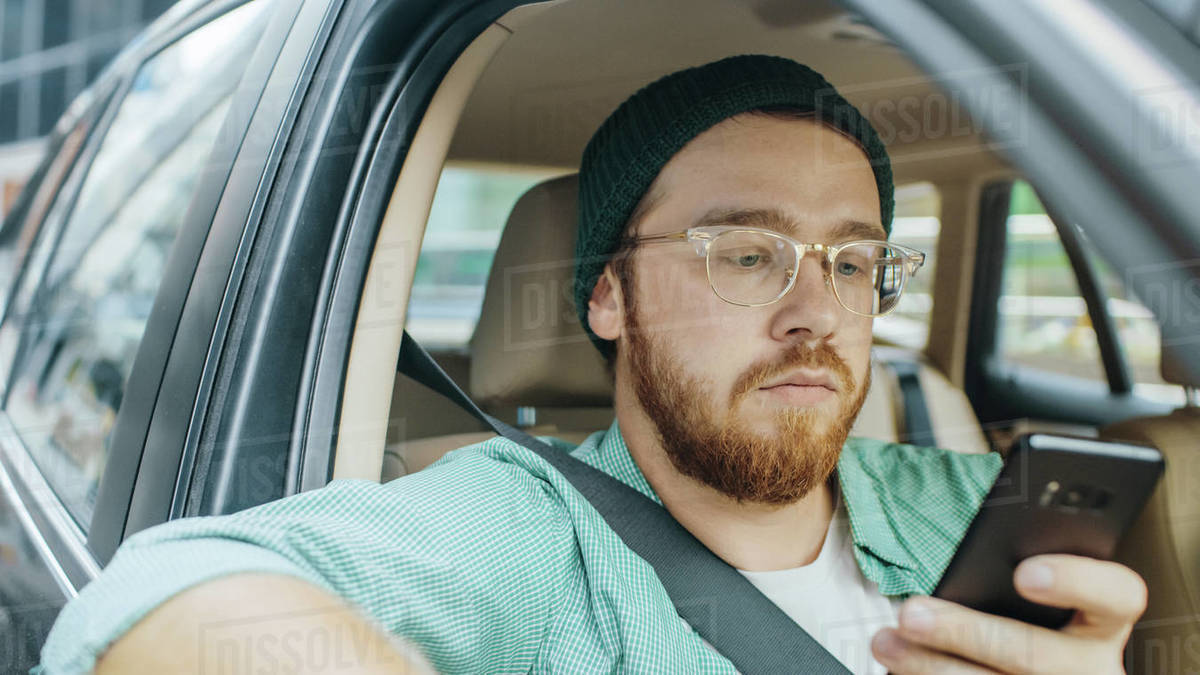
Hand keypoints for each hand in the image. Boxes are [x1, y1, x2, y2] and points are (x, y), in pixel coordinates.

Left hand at [869, 554, 1147, 673]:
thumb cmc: (1029, 621)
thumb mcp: (1039, 595)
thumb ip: (1016, 571)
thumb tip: (965, 552)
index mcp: (1103, 620)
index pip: (1117, 594)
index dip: (1076, 581)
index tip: (1024, 572)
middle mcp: (1092, 666)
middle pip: (1034, 653)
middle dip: (964, 632)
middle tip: (911, 613)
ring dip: (930, 666)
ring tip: (886, 642)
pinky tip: (898, 670)